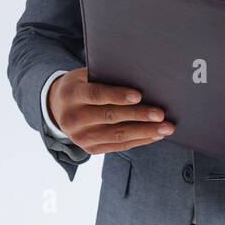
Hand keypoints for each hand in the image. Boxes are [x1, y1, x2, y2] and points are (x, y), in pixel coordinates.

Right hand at [48, 67, 174, 153]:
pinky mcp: (90, 149)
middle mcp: (73, 119)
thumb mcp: (85, 76)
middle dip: (138, 116)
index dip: (117, 95)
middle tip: (161, 114)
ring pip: (117, 135)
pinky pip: (118, 146)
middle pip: (110, 117)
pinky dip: (139, 140)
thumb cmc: (80, 85)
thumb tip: (139, 77)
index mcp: (71, 95)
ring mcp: (81, 137)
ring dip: (144, 132)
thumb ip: (105, 77)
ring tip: (165, 128)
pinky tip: (154, 135)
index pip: (96, 95)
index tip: (139, 95)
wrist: (58, 108)